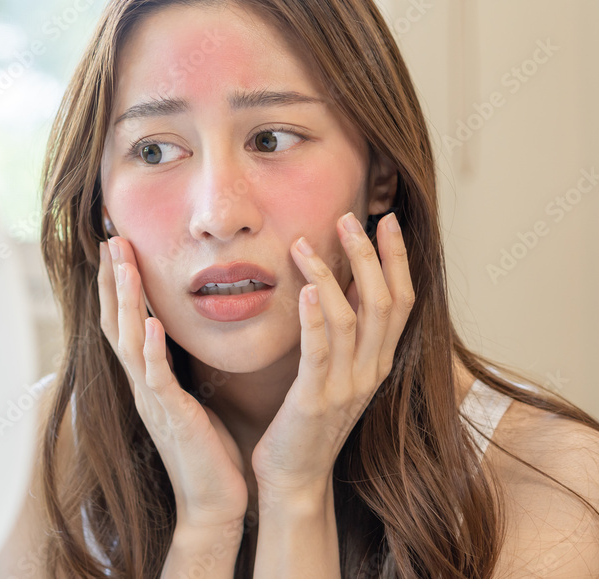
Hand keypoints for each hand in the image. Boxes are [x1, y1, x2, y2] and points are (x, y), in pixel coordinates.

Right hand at [98, 236, 248, 529]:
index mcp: (147, 376)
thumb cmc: (207, 448)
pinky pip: (156, 378)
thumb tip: (180, 332)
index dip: (117, 282)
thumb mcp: (191, 394)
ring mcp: (152, 400)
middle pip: (115, 321)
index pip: (125, 319)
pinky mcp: (170, 417)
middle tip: (111, 238)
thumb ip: (180, 363)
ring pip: (128, 341)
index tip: (117, 244)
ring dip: (124, 301)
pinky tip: (150, 323)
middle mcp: (141, 383)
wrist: (213, 502)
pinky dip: (150, 350)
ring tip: (122, 264)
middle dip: (111, 279)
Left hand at [250, 211, 414, 506]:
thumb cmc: (307, 419)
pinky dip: (316, 318)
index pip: (401, 302)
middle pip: (384, 302)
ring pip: (352, 319)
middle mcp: (371, 371)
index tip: (386, 220)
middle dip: (368, 256)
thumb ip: (343, 334)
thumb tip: (339, 284)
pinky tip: (307, 289)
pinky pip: (320, 352)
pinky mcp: (315, 400)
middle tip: (348, 218)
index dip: (397, 260)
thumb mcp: (335, 371)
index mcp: (378, 362)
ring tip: (305, 243)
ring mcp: (346, 386)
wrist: (295, 476)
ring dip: (331, 275)